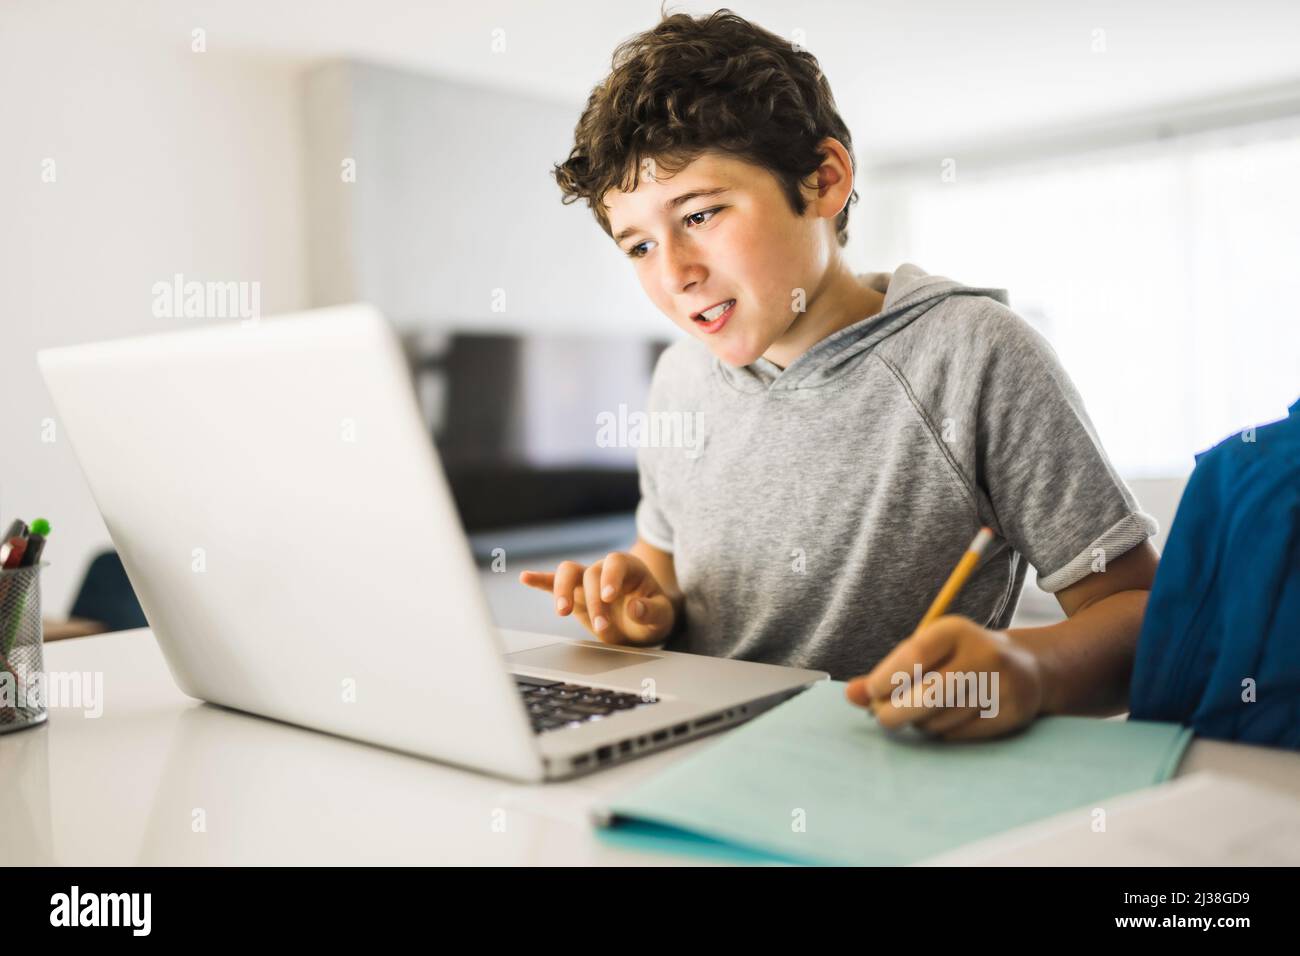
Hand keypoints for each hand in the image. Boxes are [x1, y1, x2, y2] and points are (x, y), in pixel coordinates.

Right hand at [518, 552, 675, 646]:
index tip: (608, 596)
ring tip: (561, 611)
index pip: (615, 562)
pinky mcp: (573, 594)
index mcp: (629, 568)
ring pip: (568, 572)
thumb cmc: (654, 615)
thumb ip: (651, 611)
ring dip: (562, 589)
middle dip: (594, 601)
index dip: (610, 576)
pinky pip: (554, 583)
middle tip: (602, 628)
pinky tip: (525, 578)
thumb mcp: (662, 616)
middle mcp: (605, 569)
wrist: (642, 624)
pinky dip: (540, 580)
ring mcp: (586, 581)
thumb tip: (634, 607)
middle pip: (591, 573)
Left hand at [844, 615, 1043, 739]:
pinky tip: (944, 720)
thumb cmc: (959, 658)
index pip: (914, 655)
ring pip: (940, 718)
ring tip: (920, 712)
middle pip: (927, 694)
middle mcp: (983, 654)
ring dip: (919, 722)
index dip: (886, 678)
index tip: (872, 693)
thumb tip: (851, 694)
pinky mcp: (1011, 713)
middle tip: (882, 717)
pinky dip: (941, 732)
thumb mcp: (926, 652)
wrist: (1025, 668)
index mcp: (956, 630)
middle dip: (895, 712)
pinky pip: (959, 734)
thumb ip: (887, 672)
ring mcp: (1001, 685)